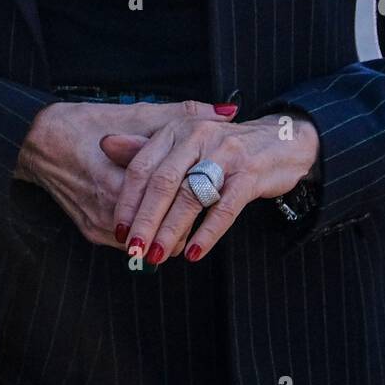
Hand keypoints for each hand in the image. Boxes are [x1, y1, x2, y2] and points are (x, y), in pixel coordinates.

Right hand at [14, 99, 237, 249]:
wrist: (36, 140)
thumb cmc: (86, 122)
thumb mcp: (136, 112)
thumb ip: (183, 114)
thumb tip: (228, 112)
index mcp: (120, 181)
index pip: (173, 212)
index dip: (202, 209)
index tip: (220, 196)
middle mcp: (107, 211)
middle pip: (162, 235)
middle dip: (185, 224)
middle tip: (208, 207)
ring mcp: (96, 225)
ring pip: (147, 243)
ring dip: (165, 231)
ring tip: (187, 212)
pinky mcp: (88, 231)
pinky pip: (127, 241)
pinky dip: (145, 230)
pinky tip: (158, 214)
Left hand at [102, 110, 319, 265]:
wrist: (278, 140)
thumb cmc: (222, 147)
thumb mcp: (183, 139)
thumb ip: (147, 145)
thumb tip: (106, 145)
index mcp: (176, 128)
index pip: (143, 165)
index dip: (128, 200)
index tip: (118, 229)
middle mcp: (198, 136)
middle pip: (164, 182)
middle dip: (145, 220)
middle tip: (132, 249)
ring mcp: (225, 153)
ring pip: (191, 196)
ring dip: (171, 231)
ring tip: (156, 256)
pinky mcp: (249, 173)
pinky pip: (224, 207)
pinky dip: (207, 233)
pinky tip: (194, 253)